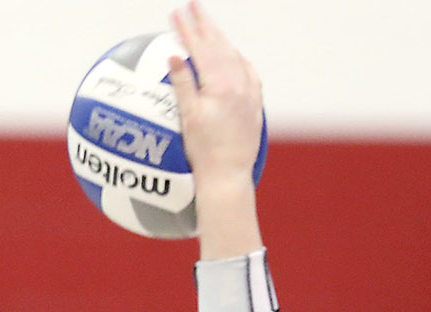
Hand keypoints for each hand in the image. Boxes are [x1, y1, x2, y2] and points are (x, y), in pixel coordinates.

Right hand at [166, 2, 263, 190]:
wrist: (228, 175)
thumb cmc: (204, 152)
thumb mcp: (188, 117)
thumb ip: (183, 84)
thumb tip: (175, 56)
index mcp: (220, 85)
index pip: (200, 48)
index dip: (187, 29)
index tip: (175, 13)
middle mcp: (238, 84)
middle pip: (220, 45)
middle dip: (205, 24)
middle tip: (193, 5)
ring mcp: (249, 93)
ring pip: (234, 56)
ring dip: (220, 38)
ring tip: (208, 26)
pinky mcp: (254, 104)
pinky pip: (248, 72)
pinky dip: (237, 58)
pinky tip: (234, 55)